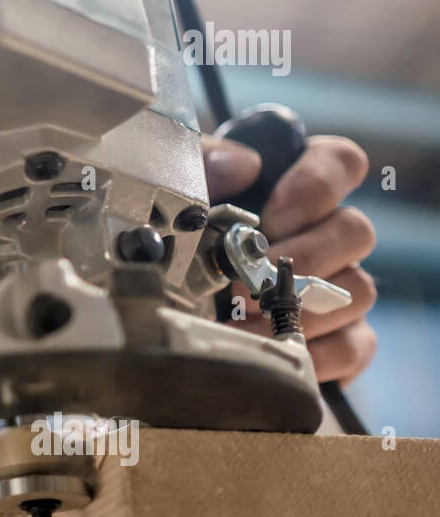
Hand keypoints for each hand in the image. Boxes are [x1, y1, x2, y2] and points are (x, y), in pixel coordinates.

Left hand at [202, 134, 376, 382]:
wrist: (157, 289)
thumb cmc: (178, 225)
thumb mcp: (180, 186)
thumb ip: (206, 162)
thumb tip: (242, 165)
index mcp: (299, 185)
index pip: (341, 163)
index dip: (317, 185)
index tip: (272, 215)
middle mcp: (330, 233)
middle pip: (356, 231)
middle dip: (303, 257)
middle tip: (250, 276)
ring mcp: (338, 286)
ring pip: (358, 291)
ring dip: (302, 307)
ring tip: (245, 318)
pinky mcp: (337, 338)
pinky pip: (353, 347)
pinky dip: (316, 353)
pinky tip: (267, 352)